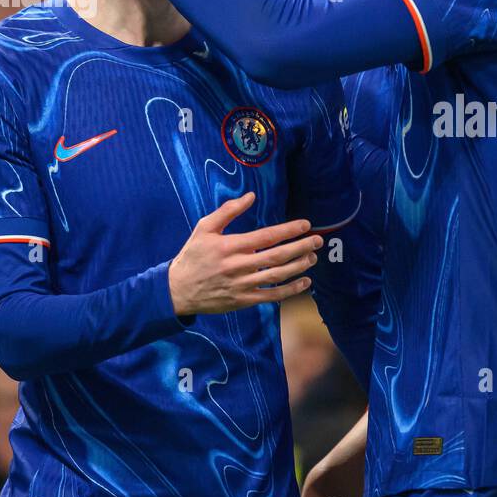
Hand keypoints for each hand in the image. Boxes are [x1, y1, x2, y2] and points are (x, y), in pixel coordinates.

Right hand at [168, 192, 322, 315]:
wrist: (177, 290)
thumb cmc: (193, 255)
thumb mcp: (204, 228)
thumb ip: (228, 211)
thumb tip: (251, 196)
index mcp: (231, 246)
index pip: (267, 236)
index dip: (289, 230)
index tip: (306, 224)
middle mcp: (239, 265)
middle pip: (277, 256)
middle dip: (301, 247)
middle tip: (318, 240)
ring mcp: (242, 285)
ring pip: (277, 276)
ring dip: (299, 266)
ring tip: (313, 258)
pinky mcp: (244, 300)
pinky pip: (271, 296)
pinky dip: (290, 290)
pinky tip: (304, 283)